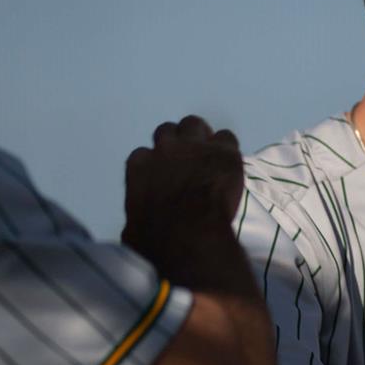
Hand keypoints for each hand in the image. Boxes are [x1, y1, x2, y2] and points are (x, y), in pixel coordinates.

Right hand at [121, 115, 243, 270]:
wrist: (191, 234)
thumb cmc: (157, 239)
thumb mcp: (134, 229)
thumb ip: (137, 217)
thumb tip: (137, 228)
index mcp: (139, 165)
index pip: (144, 154)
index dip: (157, 164)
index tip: (167, 175)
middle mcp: (164, 149)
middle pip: (168, 131)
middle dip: (178, 142)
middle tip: (190, 159)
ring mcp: (194, 147)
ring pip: (194, 124)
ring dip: (201, 137)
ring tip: (211, 155)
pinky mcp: (222, 151)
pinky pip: (226, 138)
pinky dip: (227, 148)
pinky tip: (230, 163)